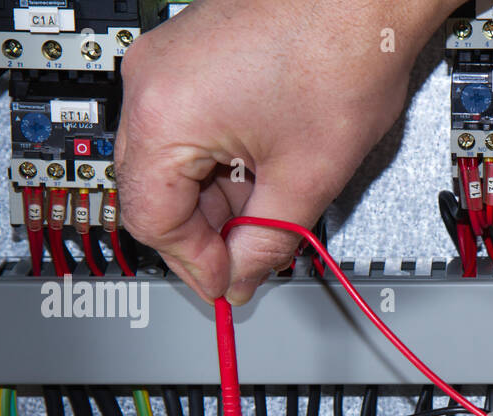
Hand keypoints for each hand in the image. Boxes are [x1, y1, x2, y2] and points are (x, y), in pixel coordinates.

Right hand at [115, 0, 458, 304]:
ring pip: (171, 161)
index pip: (152, 220)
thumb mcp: (307, 177)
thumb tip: (243, 274)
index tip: (227, 284)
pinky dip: (220, 163)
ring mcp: (167, 63)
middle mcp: (150, 82)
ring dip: (215, 200)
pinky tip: (262, 176)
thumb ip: (267, 239)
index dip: (195, 264)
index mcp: (164, 115)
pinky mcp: (191, 55)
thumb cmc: (342, 53)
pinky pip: (187, 128)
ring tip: (267, 216)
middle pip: (152, 190)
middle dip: (203, 235)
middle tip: (244, 264)